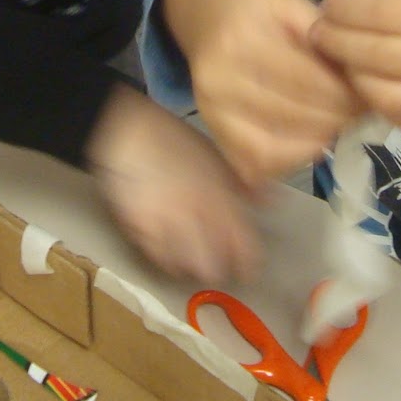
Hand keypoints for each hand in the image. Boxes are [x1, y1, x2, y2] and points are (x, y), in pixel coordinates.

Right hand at [85, 83, 261, 282]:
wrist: (127, 130)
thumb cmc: (174, 139)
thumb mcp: (216, 155)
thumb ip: (244, 183)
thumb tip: (273, 202)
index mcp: (221, 197)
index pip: (244, 246)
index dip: (249, 265)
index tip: (248, 271)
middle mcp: (199, 215)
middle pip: (216, 265)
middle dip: (219, 271)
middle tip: (217, 269)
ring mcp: (168, 223)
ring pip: (188, 268)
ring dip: (192, 270)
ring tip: (192, 266)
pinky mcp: (140, 228)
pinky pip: (159, 260)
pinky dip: (166, 263)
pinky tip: (168, 256)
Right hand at [162, 0, 357, 185]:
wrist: (203, 11)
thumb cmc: (253, 4)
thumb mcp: (288, 1)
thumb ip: (322, 37)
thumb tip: (359, 79)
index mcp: (241, 40)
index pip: (305, 81)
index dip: (344, 94)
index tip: (368, 95)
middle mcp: (219, 80)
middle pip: (292, 115)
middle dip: (336, 118)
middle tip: (360, 112)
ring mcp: (211, 110)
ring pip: (275, 147)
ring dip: (316, 141)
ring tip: (338, 124)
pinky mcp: (212, 130)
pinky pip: (255, 163)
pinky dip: (289, 160)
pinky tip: (310, 141)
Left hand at [308, 0, 400, 160]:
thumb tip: (350, 13)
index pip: (389, 17)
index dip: (347, 13)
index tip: (326, 7)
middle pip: (382, 60)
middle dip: (339, 45)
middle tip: (318, 34)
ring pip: (387, 99)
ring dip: (352, 79)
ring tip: (338, 60)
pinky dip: (378, 103)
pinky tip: (367, 83)